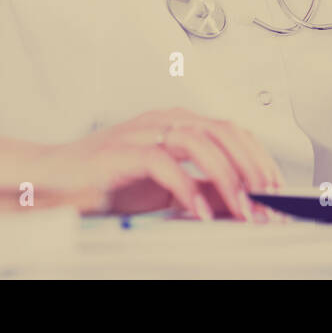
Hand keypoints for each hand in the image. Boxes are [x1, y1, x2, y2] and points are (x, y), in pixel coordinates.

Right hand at [32, 107, 286, 221]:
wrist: (55, 180)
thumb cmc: (107, 181)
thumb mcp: (167, 188)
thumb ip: (202, 188)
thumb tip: (242, 202)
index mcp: (178, 122)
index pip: (234, 130)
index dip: (260, 159)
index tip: (276, 192)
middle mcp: (164, 120)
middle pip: (225, 130)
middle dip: (252, 168)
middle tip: (266, 203)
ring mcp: (143, 132)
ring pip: (201, 141)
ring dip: (227, 178)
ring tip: (239, 210)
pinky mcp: (123, 151)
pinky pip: (164, 163)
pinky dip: (186, 188)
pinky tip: (196, 212)